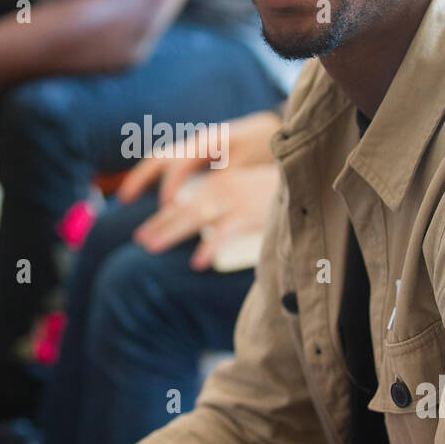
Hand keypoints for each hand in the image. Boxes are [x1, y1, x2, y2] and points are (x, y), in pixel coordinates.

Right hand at [117, 108, 281, 206]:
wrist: (274, 128)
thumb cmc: (263, 146)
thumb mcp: (247, 164)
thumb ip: (225, 179)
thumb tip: (205, 199)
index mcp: (207, 143)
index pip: (179, 164)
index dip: (170, 187)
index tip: (166, 208)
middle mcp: (197, 142)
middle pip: (159, 157)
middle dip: (140, 177)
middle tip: (124, 199)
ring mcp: (196, 146)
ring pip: (161, 159)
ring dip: (143, 177)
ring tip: (127, 197)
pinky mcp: (199, 154)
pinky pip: (171, 164)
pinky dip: (157, 177)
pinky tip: (152, 194)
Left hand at [132, 162, 279, 267]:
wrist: (302, 181)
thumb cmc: (271, 193)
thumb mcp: (241, 195)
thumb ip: (222, 210)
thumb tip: (204, 229)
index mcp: (216, 185)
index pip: (181, 205)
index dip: (161, 220)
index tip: (143, 235)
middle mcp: (220, 189)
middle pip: (182, 211)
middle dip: (159, 226)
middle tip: (142, 242)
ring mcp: (233, 201)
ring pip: (194, 217)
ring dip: (170, 232)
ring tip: (152, 247)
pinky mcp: (248, 215)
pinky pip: (223, 233)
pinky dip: (209, 247)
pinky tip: (198, 262)